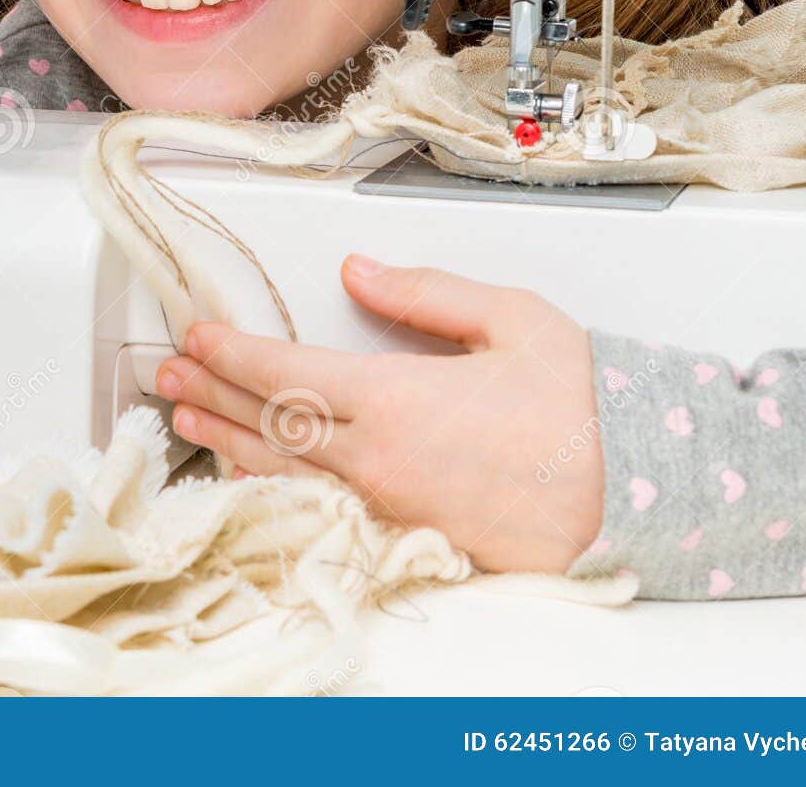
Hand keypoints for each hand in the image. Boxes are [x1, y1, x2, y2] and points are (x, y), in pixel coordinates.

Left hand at [155, 255, 603, 573]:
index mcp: (397, 400)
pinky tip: (254, 476)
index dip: (230, 354)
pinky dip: (274, 485)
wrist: (637, 496)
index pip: (285, 373)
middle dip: (211, 395)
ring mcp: (389, 505)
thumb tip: (359, 270)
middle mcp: (378, 459)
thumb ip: (424, 293)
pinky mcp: (406, 535)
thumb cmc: (586, 408)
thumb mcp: (510, 319)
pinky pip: (319, 508)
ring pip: (285, 473)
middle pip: (269, 424)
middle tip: (167, 375)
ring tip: (189, 420)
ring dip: (229, 441)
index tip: (194, 335)